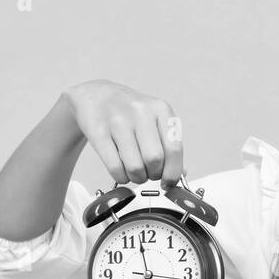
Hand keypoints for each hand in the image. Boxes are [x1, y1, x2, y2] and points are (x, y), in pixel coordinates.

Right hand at [61, 80, 186, 187]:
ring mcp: (118, 120)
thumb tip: (181, 174)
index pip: (174, 149)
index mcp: (161, 109)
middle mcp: (141, 112)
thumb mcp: (155, 121)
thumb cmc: (130, 113)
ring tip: (135, 172)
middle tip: (149, 173)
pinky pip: (115, 167)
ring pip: (135, 167)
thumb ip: (169, 146)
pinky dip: (121, 176)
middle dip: (153, 175)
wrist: (97, 96)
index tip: (169, 182)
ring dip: (137, 178)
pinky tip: (121, 171)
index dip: (173, 173)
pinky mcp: (98, 131)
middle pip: (155, 159)